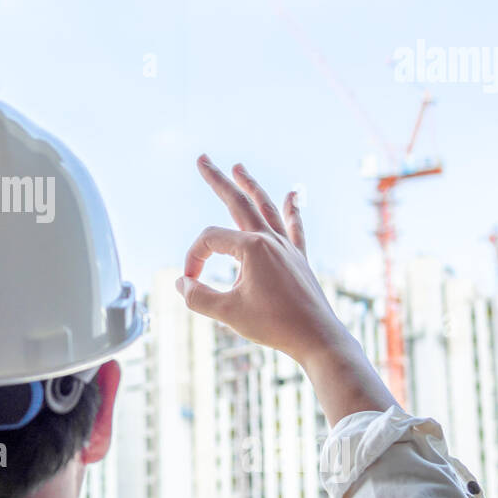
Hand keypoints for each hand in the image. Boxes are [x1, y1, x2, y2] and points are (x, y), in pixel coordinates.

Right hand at [175, 156, 395, 421]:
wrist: (316, 338)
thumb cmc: (273, 325)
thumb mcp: (227, 313)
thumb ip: (197, 297)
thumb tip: (181, 284)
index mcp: (252, 247)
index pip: (210, 240)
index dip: (193, 259)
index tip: (190, 284)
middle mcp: (270, 239)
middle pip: (239, 201)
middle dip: (218, 179)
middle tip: (202, 159)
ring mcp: (287, 247)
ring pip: (266, 207)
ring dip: (251, 186)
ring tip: (239, 167)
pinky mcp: (299, 258)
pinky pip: (294, 227)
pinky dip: (292, 209)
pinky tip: (294, 194)